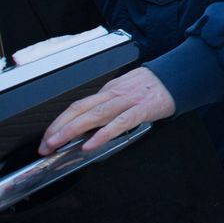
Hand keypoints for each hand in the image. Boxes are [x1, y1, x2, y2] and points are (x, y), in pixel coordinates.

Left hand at [40, 67, 175, 154]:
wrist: (178, 76)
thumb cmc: (154, 86)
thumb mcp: (126, 90)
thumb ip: (111, 104)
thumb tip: (94, 124)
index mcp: (108, 90)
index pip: (78, 106)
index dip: (59, 121)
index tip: (48, 137)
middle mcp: (113, 94)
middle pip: (79, 109)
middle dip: (58, 128)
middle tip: (44, 146)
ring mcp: (127, 101)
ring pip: (94, 115)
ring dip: (72, 130)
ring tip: (57, 145)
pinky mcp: (142, 109)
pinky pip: (119, 123)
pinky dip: (103, 134)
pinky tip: (91, 145)